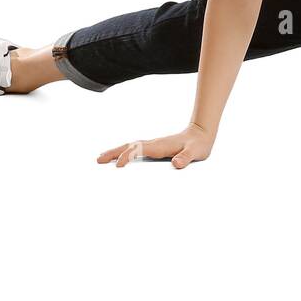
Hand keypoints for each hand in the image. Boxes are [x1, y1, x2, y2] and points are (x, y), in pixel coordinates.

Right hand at [97, 123, 214, 169]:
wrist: (202, 133)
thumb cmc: (198, 144)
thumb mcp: (195, 152)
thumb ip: (186, 158)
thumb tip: (176, 164)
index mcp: (160, 145)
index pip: (138, 150)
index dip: (128, 157)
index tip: (118, 166)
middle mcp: (154, 143)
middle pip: (129, 146)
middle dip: (113, 152)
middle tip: (98, 160)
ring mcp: (154, 144)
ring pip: (130, 146)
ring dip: (116, 151)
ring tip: (102, 158)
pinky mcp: (155, 147)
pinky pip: (136, 149)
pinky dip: (125, 152)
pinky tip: (121, 158)